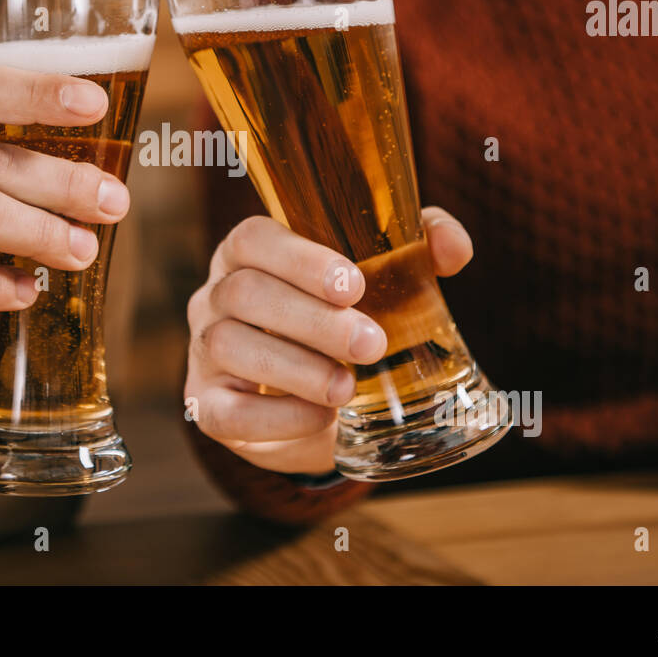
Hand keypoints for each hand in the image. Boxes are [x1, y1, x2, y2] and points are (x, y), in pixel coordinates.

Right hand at [185, 209, 473, 475]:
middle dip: (312, 320)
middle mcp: (214, 295)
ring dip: (295, 368)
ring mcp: (203, 351)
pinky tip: (321, 417)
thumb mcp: (382, 280)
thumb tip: (454, 251)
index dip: (300, 258)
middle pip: (244, 293)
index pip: (254, 239)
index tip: (355, 285)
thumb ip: (419, 250)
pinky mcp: (207, 406)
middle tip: (371, 343)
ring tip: (348, 387)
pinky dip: (275, 417)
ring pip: (231, 346)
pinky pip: (226, 411)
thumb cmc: (343, 321)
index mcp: (248, 253)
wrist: (317, 401)